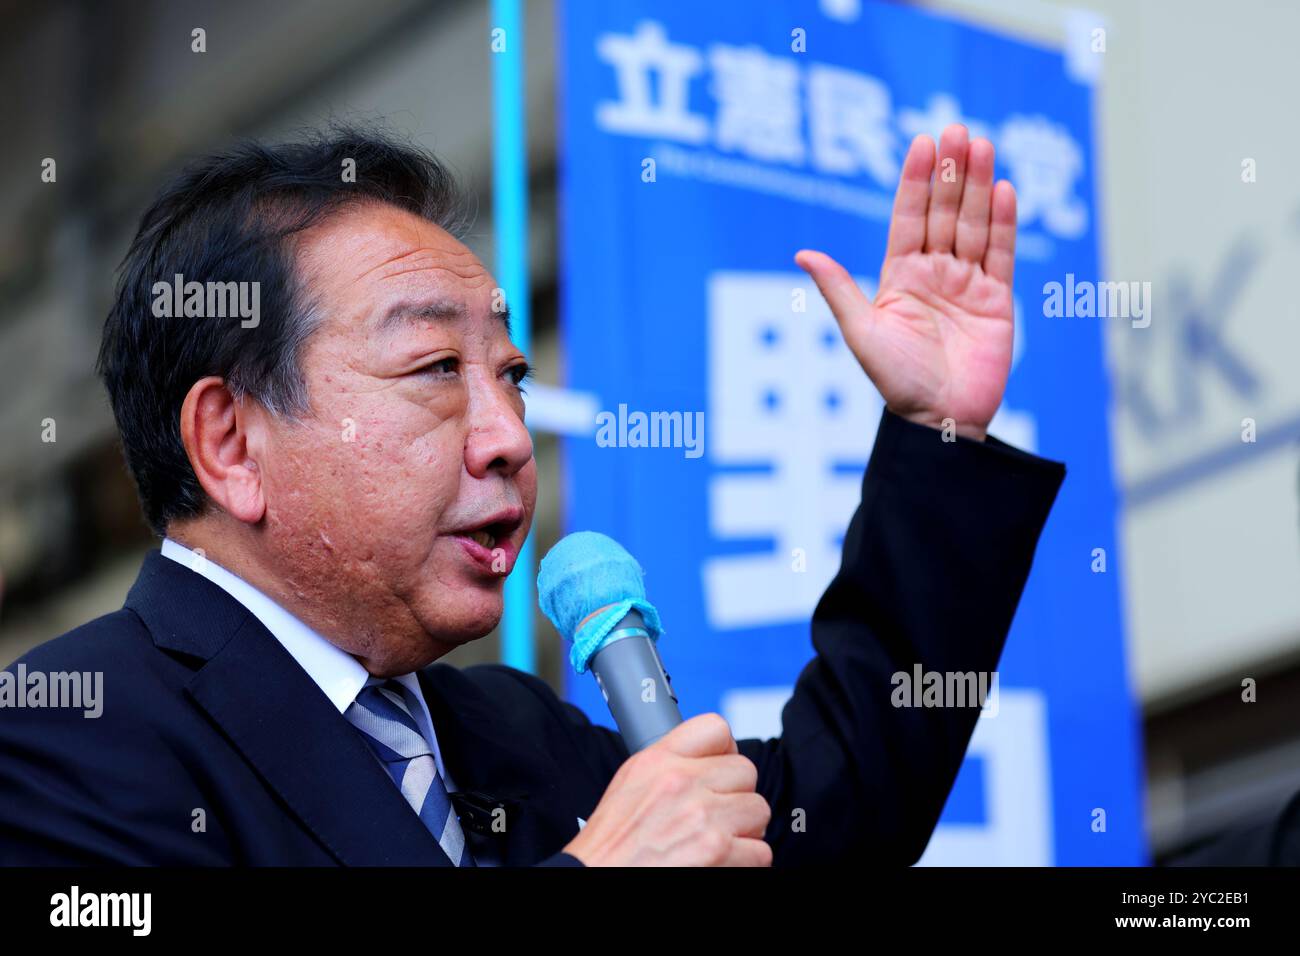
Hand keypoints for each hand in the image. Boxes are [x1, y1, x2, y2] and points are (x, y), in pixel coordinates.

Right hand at [562, 713, 771, 866]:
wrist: (596, 876)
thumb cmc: (610, 845)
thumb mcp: (629, 785)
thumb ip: (668, 765)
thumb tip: (706, 761)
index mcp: (657, 762)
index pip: (715, 729)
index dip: (726, 750)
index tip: (721, 768)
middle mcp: (681, 783)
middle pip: (745, 772)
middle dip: (736, 796)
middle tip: (718, 814)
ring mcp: (702, 817)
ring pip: (758, 810)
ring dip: (745, 830)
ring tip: (720, 841)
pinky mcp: (718, 852)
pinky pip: (761, 850)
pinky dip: (747, 860)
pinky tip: (724, 862)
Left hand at [796, 124, 1016, 441]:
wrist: (937, 419)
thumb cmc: (896, 381)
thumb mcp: (861, 331)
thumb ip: (839, 289)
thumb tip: (802, 254)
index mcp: (900, 276)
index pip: (908, 218)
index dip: (915, 181)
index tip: (920, 143)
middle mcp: (935, 273)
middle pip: (944, 213)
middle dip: (950, 173)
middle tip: (956, 130)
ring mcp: (968, 284)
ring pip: (974, 225)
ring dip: (978, 186)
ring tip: (982, 144)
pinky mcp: (998, 301)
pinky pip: (1001, 255)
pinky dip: (1003, 223)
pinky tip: (1004, 190)